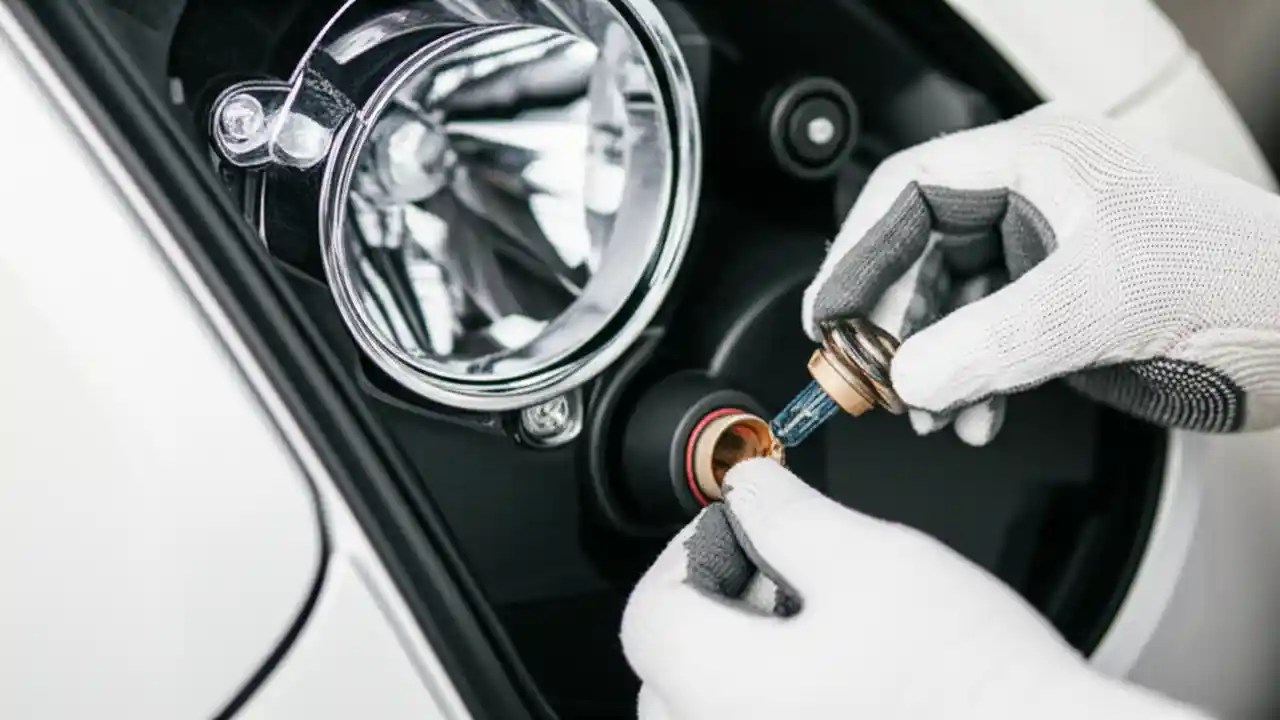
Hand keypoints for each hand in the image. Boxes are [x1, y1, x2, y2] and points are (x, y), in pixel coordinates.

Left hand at [622, 460, 1205, 718]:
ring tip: (816, 636)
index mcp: (724, 691)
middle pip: (665, 678)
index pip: (649, 618)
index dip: (682, 555)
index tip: (731, 531)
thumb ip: (786, 516)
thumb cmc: (977, 682)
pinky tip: (836, 687)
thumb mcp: (872, 559)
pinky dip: (771, 707)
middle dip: (708, 614)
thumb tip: (746, 488)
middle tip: (776, 581)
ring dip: (733, 670)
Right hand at [804, 103, 1279, 444]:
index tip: (828, 314)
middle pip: (920, 251)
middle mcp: (1037, 196)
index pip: (908, 189)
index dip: (857, 253)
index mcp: (1039, 160)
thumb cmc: (1244, 284)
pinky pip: (987, 335)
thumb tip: (907, 372)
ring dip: (932, 364)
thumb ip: (989, 343)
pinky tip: (976, 416)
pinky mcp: (1063, 298)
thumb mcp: (1099, 309)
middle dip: (896, 324)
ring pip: (951, 301)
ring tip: (929, 413)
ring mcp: (1049, 248)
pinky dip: (971, 380)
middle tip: (877, 380)